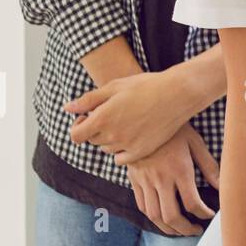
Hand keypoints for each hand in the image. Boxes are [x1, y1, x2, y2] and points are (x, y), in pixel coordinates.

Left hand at [65, 71, 187, 163]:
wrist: (178, 94)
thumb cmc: (146, 86)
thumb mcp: (115, 86)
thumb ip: (89, 100)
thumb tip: (68, 109)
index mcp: (102, 118)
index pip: (76, 135)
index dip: (79, 126)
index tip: (88, 117)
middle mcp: (112, 135)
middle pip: (93, 141)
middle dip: (96, 129)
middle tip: (113, 115)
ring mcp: (127, 145)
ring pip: (107, 149)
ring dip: (110, 139)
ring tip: (127, 122)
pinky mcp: (141, 151)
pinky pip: (121, 159)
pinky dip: (122, 151)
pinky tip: (132, 136)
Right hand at [126, 123, 218, 235]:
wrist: (144, 115)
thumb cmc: (175, 127)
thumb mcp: (195, 142)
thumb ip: (209, 165)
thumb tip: (221, 185)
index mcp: (179, 169)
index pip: (192, 203)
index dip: (203, 214)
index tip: (209, 215)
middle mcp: (161, 178)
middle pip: (171, 215)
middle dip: (185, 229)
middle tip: (195, 230)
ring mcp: (145, 180)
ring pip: (154, 215)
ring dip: (167, 228)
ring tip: (179, 230)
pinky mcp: (134, 179)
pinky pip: (141, 205)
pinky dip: (152, 216)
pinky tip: (162, 217)